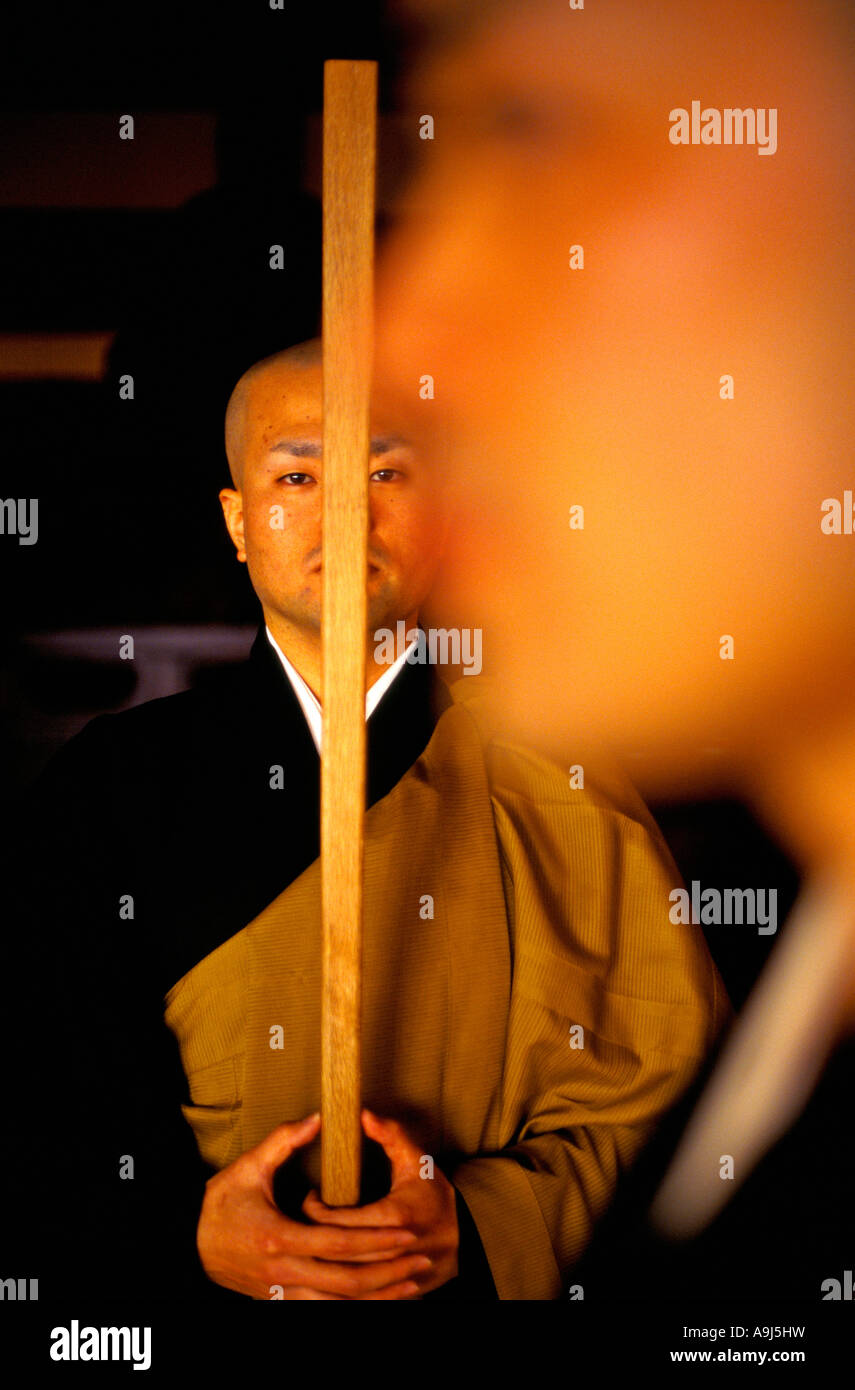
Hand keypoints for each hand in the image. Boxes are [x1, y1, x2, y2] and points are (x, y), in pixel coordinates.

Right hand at [196, 1112, 430, 1299]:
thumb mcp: (247, 1168)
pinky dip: (353, 1305)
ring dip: (377, 1296)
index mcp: (280, 1238)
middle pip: (347, 1282)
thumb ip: (283, 1142)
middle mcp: (284, 1272)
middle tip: (421, 1262)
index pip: (340, 1244)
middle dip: (389, 1273)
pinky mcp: (280, 1300)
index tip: (408, 1232)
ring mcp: (282, 1291)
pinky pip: (324, 1308)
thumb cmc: (217, 1205)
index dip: (377, 1240)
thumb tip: (317, 1118)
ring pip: (339, 1303)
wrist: (186, 1245)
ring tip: (410, 1287)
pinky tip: (376, 1299)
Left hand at [301, 1109, 459, 1296]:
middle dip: (313, 1237)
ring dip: (323, 1264)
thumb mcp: (418, 1161)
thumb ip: (391, 1135)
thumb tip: (364, 1114)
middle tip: (301, 1221)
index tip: (310, 1198)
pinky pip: (359, 1297)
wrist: (470, 1237)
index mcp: (397, 1215)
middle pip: (338, 1252)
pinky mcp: (398, 1293)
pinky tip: (328, 1272)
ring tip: (310, 1243)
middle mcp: (396, 1249)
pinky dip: (340, 1287)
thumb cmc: (438, 1197)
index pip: (342, 1220)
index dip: (317, 1210)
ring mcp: (397, 1275)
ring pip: (345, 1279)